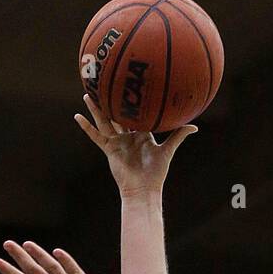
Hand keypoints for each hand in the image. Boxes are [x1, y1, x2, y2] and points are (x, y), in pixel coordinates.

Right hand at [75, 95, 196, 197]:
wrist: (143, 189)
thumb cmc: (156, 173)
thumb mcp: (168, 150)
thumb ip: (178, 136)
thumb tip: (195, 126)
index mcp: (141, 134)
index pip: (135, 114)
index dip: (132, 101)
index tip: (129, 84)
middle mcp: (127, 137)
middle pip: (117, 115)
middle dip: (111, 101)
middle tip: (104, 84)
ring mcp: (117, 143)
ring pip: (104, 122)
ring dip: (95, 109)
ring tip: (87, 94)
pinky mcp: (109, 150)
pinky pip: (96, 136)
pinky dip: (86, 127)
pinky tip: (77, 116)